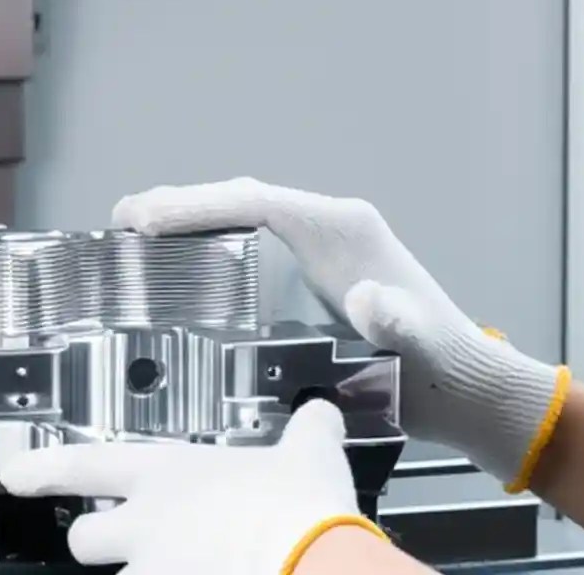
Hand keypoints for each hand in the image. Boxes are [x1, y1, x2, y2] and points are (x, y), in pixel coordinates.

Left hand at [0, 400, 385, 574]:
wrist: (315, 565)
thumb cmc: (303, 508)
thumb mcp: (307, 454)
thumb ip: (307, 431)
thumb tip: (321, 415)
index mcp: (168, 474)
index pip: (85, 462)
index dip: (43, 467)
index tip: (14, 472)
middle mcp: (147, 526)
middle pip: (84, 539)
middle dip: (98, 540)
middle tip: (129, 540)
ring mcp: (155, 573)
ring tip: (190, 568)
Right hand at [113, 177, 569, 490]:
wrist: (460, 385)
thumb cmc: (437, 366)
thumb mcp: (416, 345)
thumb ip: (395, 321)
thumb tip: (371, 300)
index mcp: (342, 230)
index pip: (256, 201)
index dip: (197, 204)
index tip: (147, 218)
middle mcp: (329, 224)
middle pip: (242, 198)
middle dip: (182, 202)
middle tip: (124, 217)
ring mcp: (321, 243)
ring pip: (243, 212)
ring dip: (191, 214)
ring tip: (135, 225)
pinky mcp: (314, 267)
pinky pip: (252, 236)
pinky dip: (211, 234)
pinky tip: (180, 253)